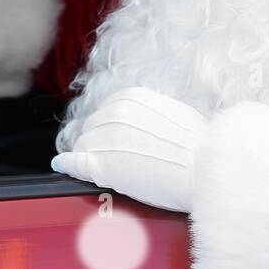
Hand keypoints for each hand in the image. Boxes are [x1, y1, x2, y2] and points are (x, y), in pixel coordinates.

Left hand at [51, 87, 205, 212]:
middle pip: (92, 128)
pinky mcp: (101, 165)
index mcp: (132, 98)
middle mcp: (114, 112)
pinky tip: (62, 165)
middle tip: (116, 159)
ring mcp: (106, 138)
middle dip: (99, 142)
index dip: (109, 130)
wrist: (206, 169)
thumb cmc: (199, 147)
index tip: (116, 141)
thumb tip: (146, 121)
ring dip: (90, 156)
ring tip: (106, 170)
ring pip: (84, 145)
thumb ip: (151, 114)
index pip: (106, 112)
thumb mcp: (174, 114)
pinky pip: (74, 163)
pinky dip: (67, 164)